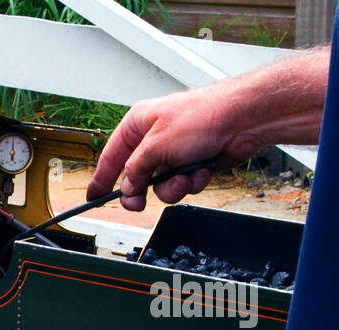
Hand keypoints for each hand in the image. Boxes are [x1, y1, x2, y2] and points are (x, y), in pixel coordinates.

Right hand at [89, 88, 244, 210]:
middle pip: (136, 177)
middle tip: (139, 203)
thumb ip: (135, 171)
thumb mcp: (156, 146)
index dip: (101, 179)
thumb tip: (128, 188)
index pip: (111, 157)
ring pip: (161, 185)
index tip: (93, 198)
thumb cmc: (204, 116)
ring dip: (173, 186)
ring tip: (185, 175)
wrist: (244, 119)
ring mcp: (175, 152)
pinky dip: (192, 181)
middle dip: (144, 189)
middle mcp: (155, 139)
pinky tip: (202, 168)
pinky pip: (182, 184)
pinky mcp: (193, 163)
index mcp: (138, 125)